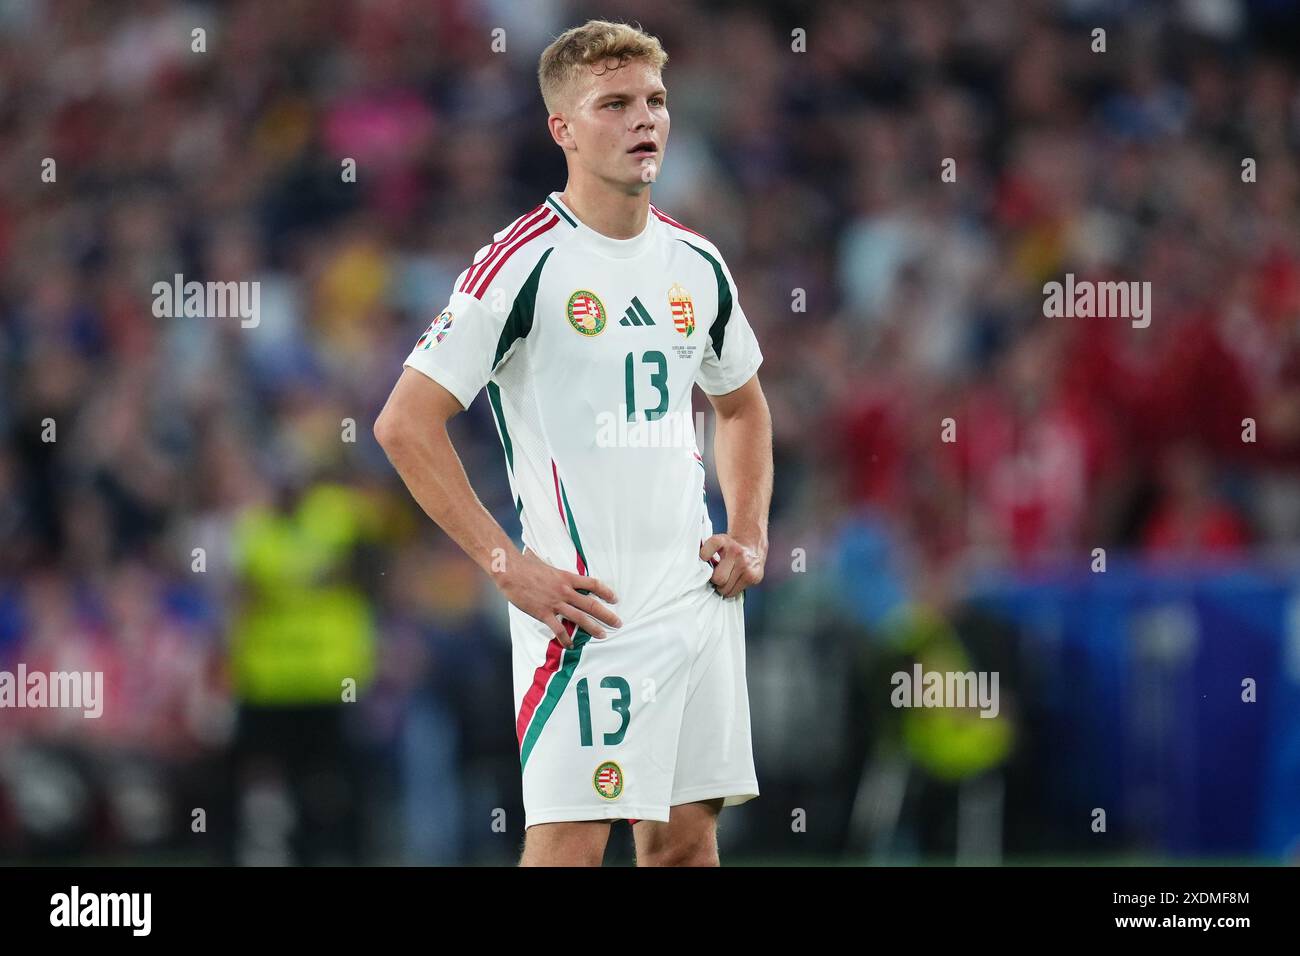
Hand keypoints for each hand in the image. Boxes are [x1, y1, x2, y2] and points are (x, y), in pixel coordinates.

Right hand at [496, 549, 620, 648]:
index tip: (615, 598)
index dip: (606, 592)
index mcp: (567, 577)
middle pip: (591, 604)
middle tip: (618, 623)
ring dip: (593, 628)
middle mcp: (565, 591)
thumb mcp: (545, 562)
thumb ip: (552, 567)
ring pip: (579, 618)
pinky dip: (566, 638)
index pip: (593, 584)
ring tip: (603, 635)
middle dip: (607, 615)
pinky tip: (570, 645)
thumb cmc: (525, 565)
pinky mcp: (543, 613)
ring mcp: (555, 603)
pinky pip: (558, 628)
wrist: (510, 571)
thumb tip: (549, 560)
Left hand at [699, 533, 765, 598]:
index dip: (703, 558)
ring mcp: (747, 565)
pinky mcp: (755, 577)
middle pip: (718, 578)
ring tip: (725, 579)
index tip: (704, 559)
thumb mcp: (716, 543)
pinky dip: (731, 590)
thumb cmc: (728, 548)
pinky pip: (734, 593)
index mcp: (723, 541)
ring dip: (722, 587)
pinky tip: (733, 581)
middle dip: (714, 580)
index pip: (705, 553)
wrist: (752, 544)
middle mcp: (736, 552)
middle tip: (716, 576)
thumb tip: (691, 568)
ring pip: (725, 589)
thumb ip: (705, 552)